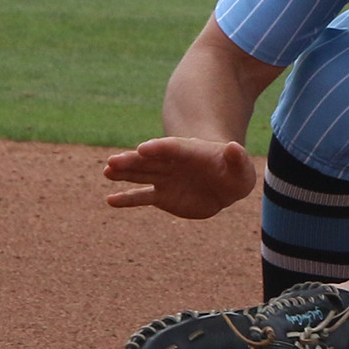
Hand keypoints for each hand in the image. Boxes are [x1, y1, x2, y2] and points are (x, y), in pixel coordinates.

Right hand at [104, 137, 257, 219]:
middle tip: (113, 161)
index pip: (171, 148)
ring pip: (141, 175)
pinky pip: (142, 197)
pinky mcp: (162, 196)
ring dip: (124, 174)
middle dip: (132, 161)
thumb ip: (237, 158)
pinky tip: (110, 200)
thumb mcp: (241, 168)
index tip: (143, 149)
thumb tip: (234, 147)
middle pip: (149, 160)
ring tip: (107, 171)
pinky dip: (127, 199)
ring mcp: (165, 178)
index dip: (158, 148)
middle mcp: (172, 163)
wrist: (225, 186)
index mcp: (190, 152)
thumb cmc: (234, 173)